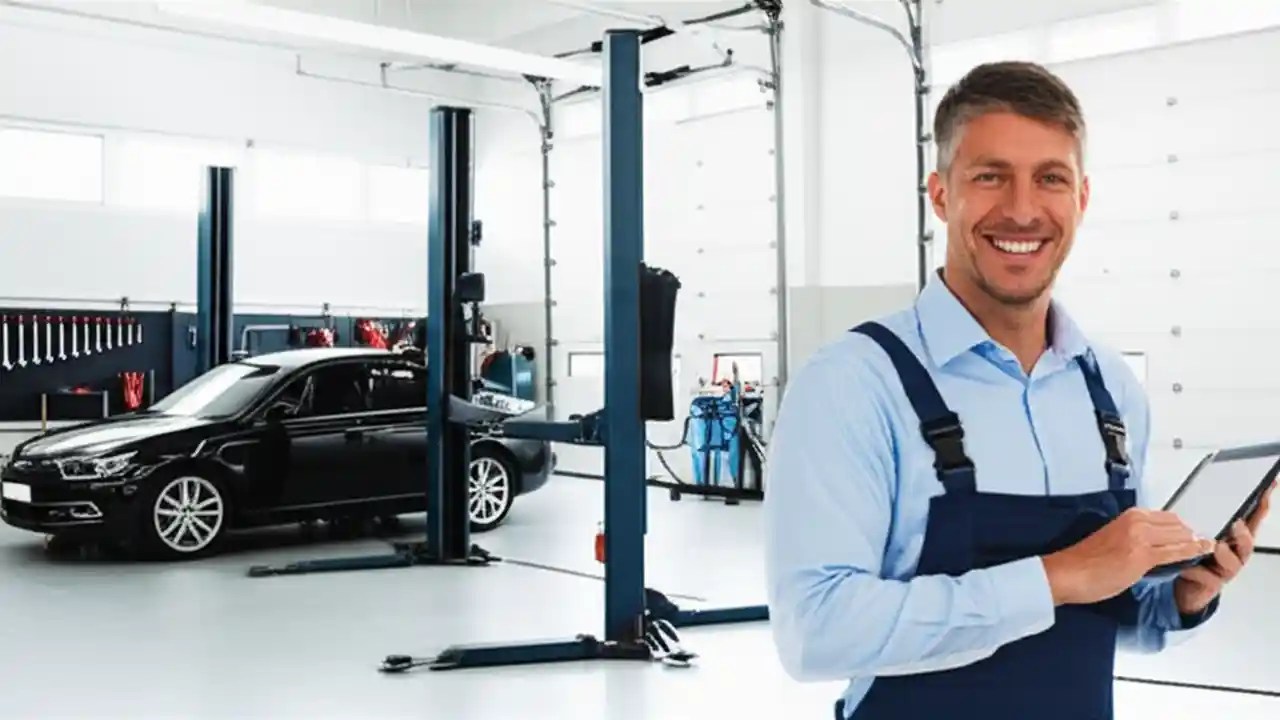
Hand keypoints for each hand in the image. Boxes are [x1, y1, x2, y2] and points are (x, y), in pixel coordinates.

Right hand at [1041, 508, 1213, 606]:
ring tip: (1210, 547)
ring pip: (1180, 535)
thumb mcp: (1114, 540)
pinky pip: (1176, 551)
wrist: (1068, 572)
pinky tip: (1203, 552)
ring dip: (1197, 542)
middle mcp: (1136, 521)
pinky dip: (1192, 551)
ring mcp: (1140, 537)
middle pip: (1178, 524)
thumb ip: (1136, 538)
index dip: (1184, 527)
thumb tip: (1157, 546)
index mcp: (1129, 515)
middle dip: (1194, 533)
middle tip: (1208, 542)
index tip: (1195, 535)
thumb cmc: (1085, 561)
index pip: (1167, 517)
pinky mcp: (1142, 555)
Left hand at [1174, 480, 1274, 614]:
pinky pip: (1207, 576)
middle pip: (1247, 543)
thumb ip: (1202, 519)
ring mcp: (1226, 570)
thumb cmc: (1194, 555)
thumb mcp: (1197, 534)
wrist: (1184, 587)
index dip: (1261, 505)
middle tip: (1237, 524)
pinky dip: (1196, 571)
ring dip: (1224, 553)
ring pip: (1233, 561)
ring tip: (1216, 546)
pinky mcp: (1213, 585)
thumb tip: (1200, 491)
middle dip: (1244, 533)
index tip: (1269, 486)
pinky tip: (1186, 568)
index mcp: (1233, 538)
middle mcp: (1235, 553)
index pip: (1251, 519)